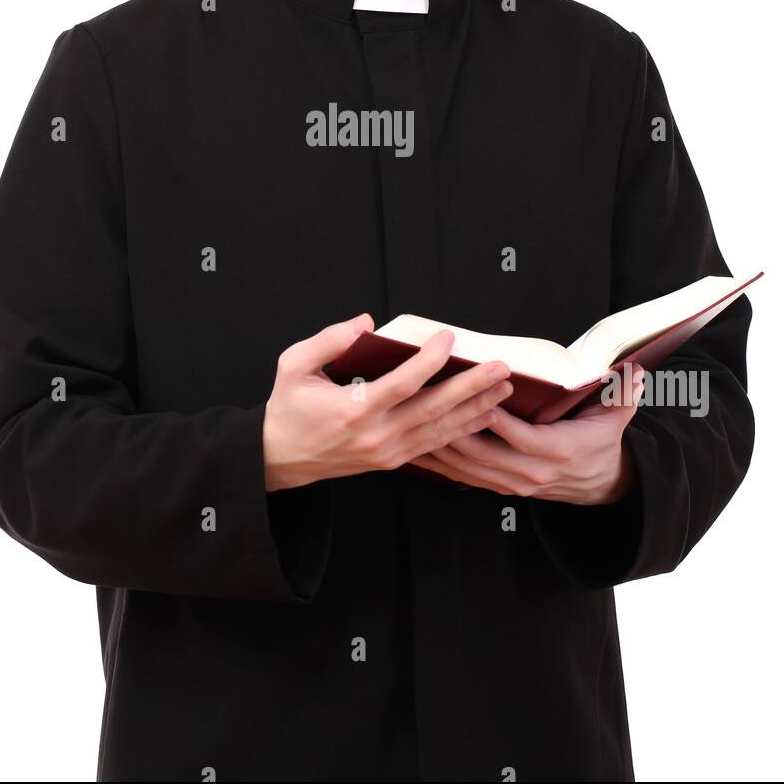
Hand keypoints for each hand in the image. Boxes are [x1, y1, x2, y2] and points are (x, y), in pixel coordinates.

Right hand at [262, 314, 513, 489]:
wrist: (279, 459)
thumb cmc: (287, 408)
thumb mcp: (293, 365)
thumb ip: (328, 340)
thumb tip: (365, 323)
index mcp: (352, 410)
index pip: (401, 384)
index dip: (428, 361)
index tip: (448, 338)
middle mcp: (375, 435)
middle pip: (433, 409)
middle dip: (471, 387)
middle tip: (500, 368)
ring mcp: (386, 452)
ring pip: (440, 430)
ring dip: (475, 408)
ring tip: (503, 388)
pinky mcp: (392, 460)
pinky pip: (434, 445)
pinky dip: (462, 429)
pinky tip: (483, 414)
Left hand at [405, 364, 644, 501]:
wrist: (602, 486)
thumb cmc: (603, 442)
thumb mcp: (617, 417)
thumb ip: (623, 394)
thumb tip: (635, 372)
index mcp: (557, 451)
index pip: (519, 434)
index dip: (495, 415)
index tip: (474, 392)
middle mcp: (530, 474)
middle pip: (483, 451)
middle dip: (452, 425)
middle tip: (427, 399)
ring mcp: (512, 485)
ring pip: (467, 467)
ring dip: (439, 444)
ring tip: (413, 419)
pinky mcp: (500, 488)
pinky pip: (464, 477)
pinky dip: (441, 462)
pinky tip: (418, 444)